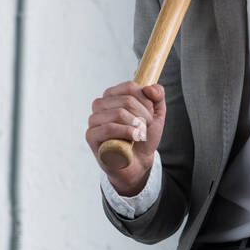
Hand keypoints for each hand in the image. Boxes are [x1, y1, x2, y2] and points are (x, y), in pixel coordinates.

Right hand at [86, 80, 165, 195]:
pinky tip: (134, 138)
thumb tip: (149, 87)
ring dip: (137, 126)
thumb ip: (157, 96)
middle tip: (146, 127)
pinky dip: (126, 132)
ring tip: (140, 134)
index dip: (145, 101)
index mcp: (113, 95)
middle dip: (144, 115)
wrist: (138, 161)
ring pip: (119, 113)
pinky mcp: (91, 135)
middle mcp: (100, 105)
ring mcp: (94, 120)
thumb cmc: (143, 135)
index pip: (130, 87)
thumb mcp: (156, 113)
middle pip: (127, 100)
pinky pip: (109, 128)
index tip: (150, 114)